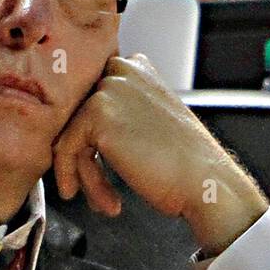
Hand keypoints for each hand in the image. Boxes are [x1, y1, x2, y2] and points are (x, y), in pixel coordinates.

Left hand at [51, 53, 268, 253]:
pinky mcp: (97, 112)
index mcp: (137, 67)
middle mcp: (122, 69)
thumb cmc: (182, 165)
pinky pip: (65, 149)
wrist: (204, 182)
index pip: (89, 101)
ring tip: (105, 202)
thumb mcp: (147, 124)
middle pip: (76, 118)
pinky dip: (77, 179)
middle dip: (85, 159)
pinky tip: (103, 200)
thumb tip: (70, 136)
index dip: (89, 141)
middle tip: (100, 193)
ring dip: (86, 175)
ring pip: (70, 136)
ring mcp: (109, 88)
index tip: (98, 172)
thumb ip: (116, 116)